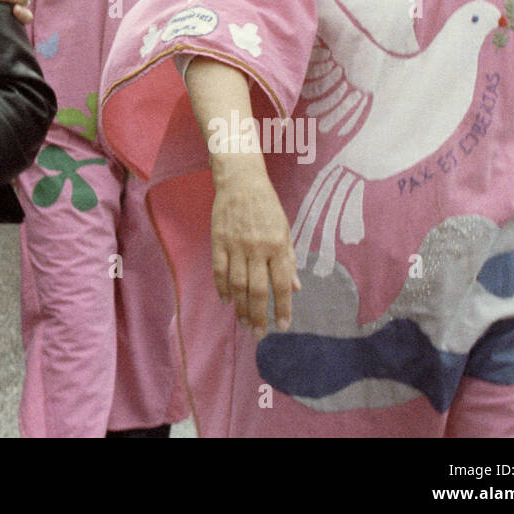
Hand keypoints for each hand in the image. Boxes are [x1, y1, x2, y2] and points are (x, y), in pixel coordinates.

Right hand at [210, 160, 299, 337]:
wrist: (241, 180)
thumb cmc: (267, 205)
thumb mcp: (285, 229)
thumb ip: (289, 259)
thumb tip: (296, 288)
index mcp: (278, 245)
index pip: (281, 284)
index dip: (282, 308)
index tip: (282, 326)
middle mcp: (257, 248)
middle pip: (257, 290)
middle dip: (259, 315)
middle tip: (259, 333)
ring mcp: (235, 244)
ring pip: (237, 284)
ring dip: (241, 307)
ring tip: (244, 323)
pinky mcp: (218, 240)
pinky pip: (219, 270)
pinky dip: (221, 288)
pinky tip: (226, 300)